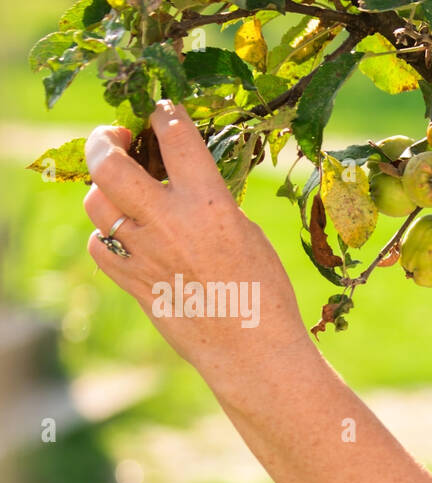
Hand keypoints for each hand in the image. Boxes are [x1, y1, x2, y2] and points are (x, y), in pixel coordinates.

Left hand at [82, 100, 310, 391]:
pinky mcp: (132, 282)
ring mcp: (144, 254)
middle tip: (117, 139)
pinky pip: (100, 245)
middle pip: (109, 164)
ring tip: (120, 189)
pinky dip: (106, 235)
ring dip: (103, 189)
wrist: (253, 350)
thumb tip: (184, 183)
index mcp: (209, 205)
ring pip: (95, 203)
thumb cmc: (265, 293)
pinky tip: (125, 236)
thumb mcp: (249, 234)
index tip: (163, 112)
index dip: (165, 115)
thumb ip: (212, 204)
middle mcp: (169, 224)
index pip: (175, 138)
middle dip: (105, 141)